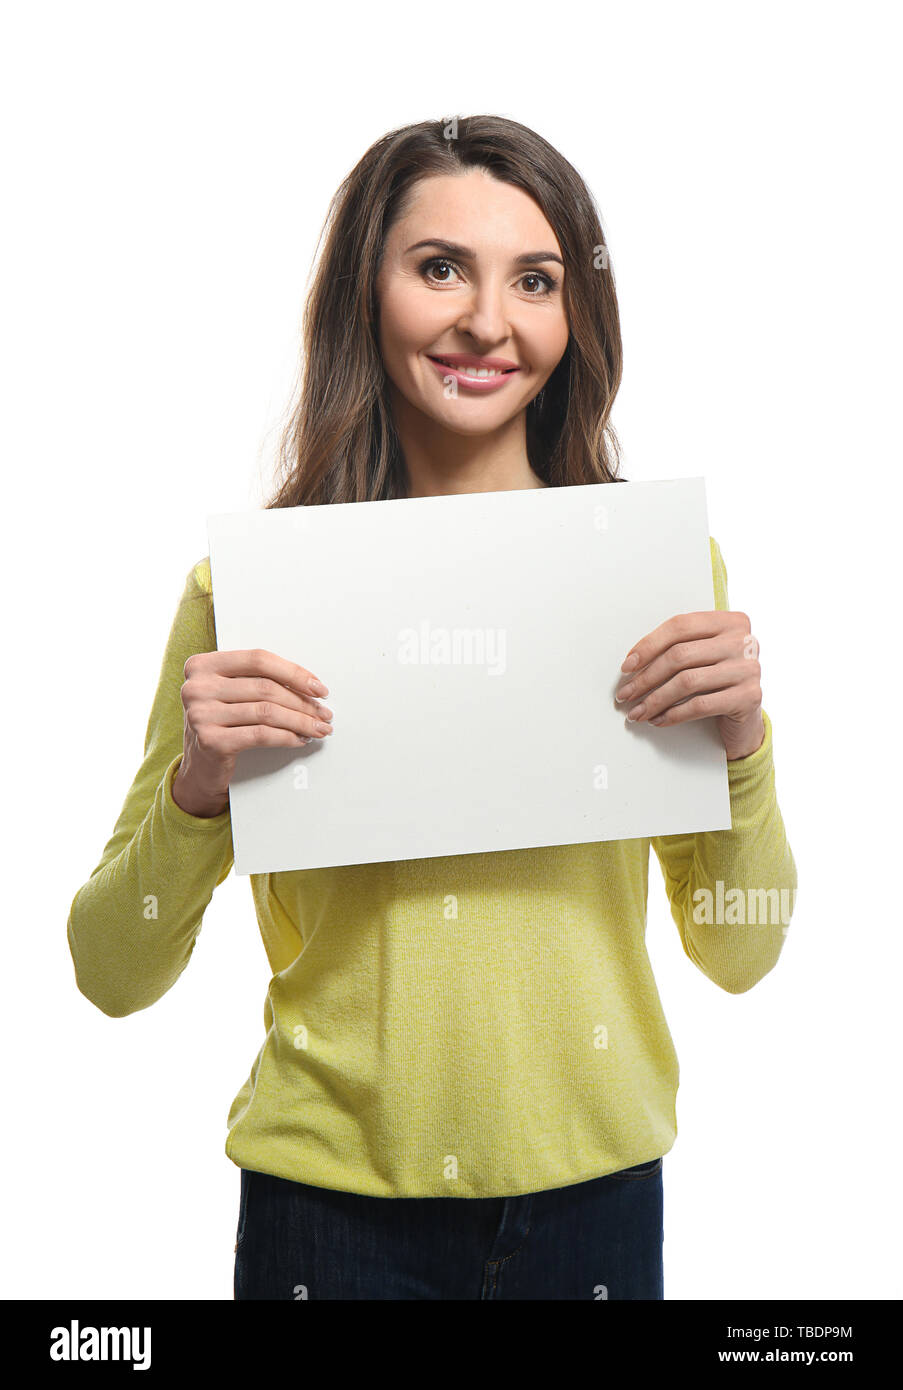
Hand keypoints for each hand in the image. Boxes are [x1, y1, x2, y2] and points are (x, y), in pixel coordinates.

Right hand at [174, 648, 333, 813]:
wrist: (200, 765)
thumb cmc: (220, 723)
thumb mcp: (232, 693)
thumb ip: (259, 680)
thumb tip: (308, 686)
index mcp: (203, 665)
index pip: (258, 659)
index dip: (293, 672)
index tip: (317, 687)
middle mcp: (197, 687)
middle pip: (265, 687)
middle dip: (302, 702)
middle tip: (323, 712)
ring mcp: (201, 714)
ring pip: (267, 712)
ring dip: (300, 721)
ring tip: (317, 728)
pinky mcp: (211, 741)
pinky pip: (261, 735)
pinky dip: (286, 737)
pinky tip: (299, 739)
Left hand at [615, 610, 764, 759]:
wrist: (746, 719)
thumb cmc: (717, 684)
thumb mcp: (701, 658)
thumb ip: (678, 649)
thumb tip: (632, 663)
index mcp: (730, 621)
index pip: (680, 626)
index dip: (648, 646)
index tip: (627, 667)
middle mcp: (743, 641)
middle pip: (680, 655)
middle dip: (646, 678)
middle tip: (626, 694)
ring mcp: (749, 668)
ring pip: (687, 681)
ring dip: (655, 700)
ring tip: (638, 711)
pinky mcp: (750, 697)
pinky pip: (700, 705)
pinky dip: (673, 714)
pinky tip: (659, 720)